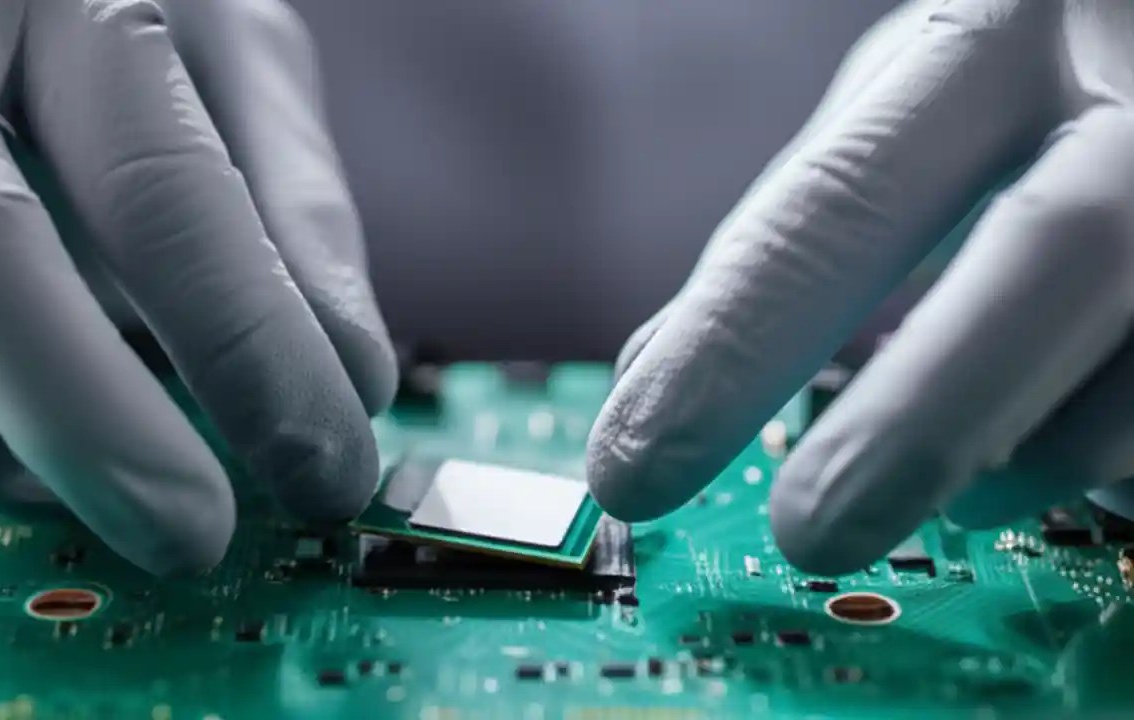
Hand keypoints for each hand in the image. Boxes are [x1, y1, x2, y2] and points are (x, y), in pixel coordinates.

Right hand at [0, 0, 395, 573]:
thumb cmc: (127, 10)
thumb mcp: (242, 58)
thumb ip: (296, 199)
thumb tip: (353, 376)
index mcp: (66, 1)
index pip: (156, 189)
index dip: (245, 345)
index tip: (324, 459)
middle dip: (89, 422)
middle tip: (196, 536)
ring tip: (99, 485)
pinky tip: (9, 446)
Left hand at [588, 0, 1133, 574]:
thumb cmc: (1040, 72)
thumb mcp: (915, 103)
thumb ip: (807, 224)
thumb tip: (657, 369)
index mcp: (999, 35)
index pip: (842, 200)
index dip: (732, 347)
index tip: (635, 466)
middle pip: (1051, 263)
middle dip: (913, 424)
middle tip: (806, 535)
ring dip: (1024, 452)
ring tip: (968, 460)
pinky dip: (1100, 452)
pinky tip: (1064, 421)